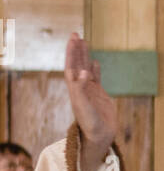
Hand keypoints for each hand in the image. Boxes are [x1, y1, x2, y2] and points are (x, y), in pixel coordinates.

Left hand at [64, 32, 116, 170]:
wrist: (99, 136)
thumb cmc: (90, 124)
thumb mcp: (85, 106)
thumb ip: (81, 90)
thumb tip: (81, 72)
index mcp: (75, 90)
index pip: (71, 67)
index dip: (71, 54)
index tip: (72, 40)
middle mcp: (80, 88)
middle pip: (76, 65)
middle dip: (76, 50)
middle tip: (75, 34)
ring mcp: (89, 91)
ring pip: (85, 69)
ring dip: (83, 56)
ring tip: (83, 42)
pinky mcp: (98, 96)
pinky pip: (96, 79)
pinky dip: (94, 69)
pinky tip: (94, 62)